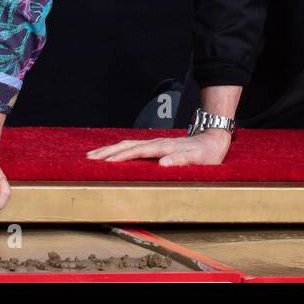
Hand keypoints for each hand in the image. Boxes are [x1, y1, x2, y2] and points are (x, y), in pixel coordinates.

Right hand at [85, 129, 231, 166]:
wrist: (212, 139)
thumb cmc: (206, 153)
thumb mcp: (198, 159)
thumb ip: (181, 160)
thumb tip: (163, 164)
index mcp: (164, 147)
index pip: (138, 151)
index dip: (121, 157)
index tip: (106, 162)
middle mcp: (156, 143)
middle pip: (127, 146)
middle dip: (108, 152)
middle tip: (90, 158)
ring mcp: (155, 142)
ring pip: (128, 144)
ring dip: (110, 149)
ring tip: (94, 155)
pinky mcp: (155, 145)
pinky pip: (133, 146)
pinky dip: (119, 148)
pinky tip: (112, 152)